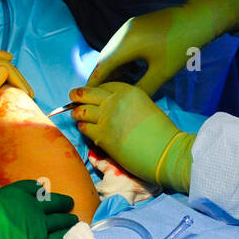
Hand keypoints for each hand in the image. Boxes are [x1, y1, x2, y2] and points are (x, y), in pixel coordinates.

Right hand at [0, 180, 77, 238]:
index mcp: (12, 193)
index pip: (33, 188)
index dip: (40, 191)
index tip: (44, 193)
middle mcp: (29, 206)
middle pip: (53, 202)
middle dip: (62, 203)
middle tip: (69, 204)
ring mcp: (37, 226)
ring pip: (61, 221)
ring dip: (68, 221)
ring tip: (74, 221)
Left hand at [70, 82, 193, 193]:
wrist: (166, 152)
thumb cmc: (162, 133)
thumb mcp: (145, 107)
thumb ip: (127, 105)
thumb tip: (111, 110)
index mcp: (129, 91)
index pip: (104, 86)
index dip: (95, 90)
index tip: (91, 94)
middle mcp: (115, 101)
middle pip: (88, 94)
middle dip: (78, 95)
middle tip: (73, 96)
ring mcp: (107, 117)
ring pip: (82, 111)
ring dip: (77, 112)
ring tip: (75, 114)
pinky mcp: (102, 135)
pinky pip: (85, 128)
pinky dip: (82, 127)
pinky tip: (83, 127)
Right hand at [85, 0, 238, 96]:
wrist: (197, 20)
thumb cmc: (181, 47)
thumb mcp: (161, 72)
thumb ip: (142, 89)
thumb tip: (128, 101)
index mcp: (126, 44)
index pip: (103, 66)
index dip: (95, 83)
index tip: (89, 97)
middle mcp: (123, 33)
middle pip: (105, 58)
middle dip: (102, 77)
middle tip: (102, 96)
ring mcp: (129, 27)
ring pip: (113, 50)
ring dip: (113, 67)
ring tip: (117, 86)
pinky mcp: (137, 25)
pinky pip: (122, 44)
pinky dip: (121, 58)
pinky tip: (130, 70)